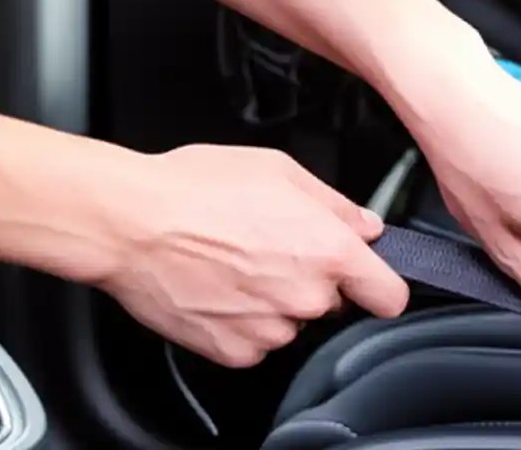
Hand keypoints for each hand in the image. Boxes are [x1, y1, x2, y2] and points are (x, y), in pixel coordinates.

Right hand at [96, 144, 407, 367]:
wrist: (130, 223)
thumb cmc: (196, 189)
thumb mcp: (281, 170)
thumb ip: (335, 204)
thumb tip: (365, 225)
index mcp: (328, 250)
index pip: (389, 295)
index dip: (381, 286)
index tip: (370, 281)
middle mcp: (306, 295)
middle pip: (335, 303)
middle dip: (315, 282)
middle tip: (273, 250)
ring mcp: (270, 328)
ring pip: (293, 322)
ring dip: (277, 303)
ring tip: (237, 265)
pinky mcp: (235, 350)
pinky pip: (256, 342)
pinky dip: (244, 323)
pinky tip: (220, 289)